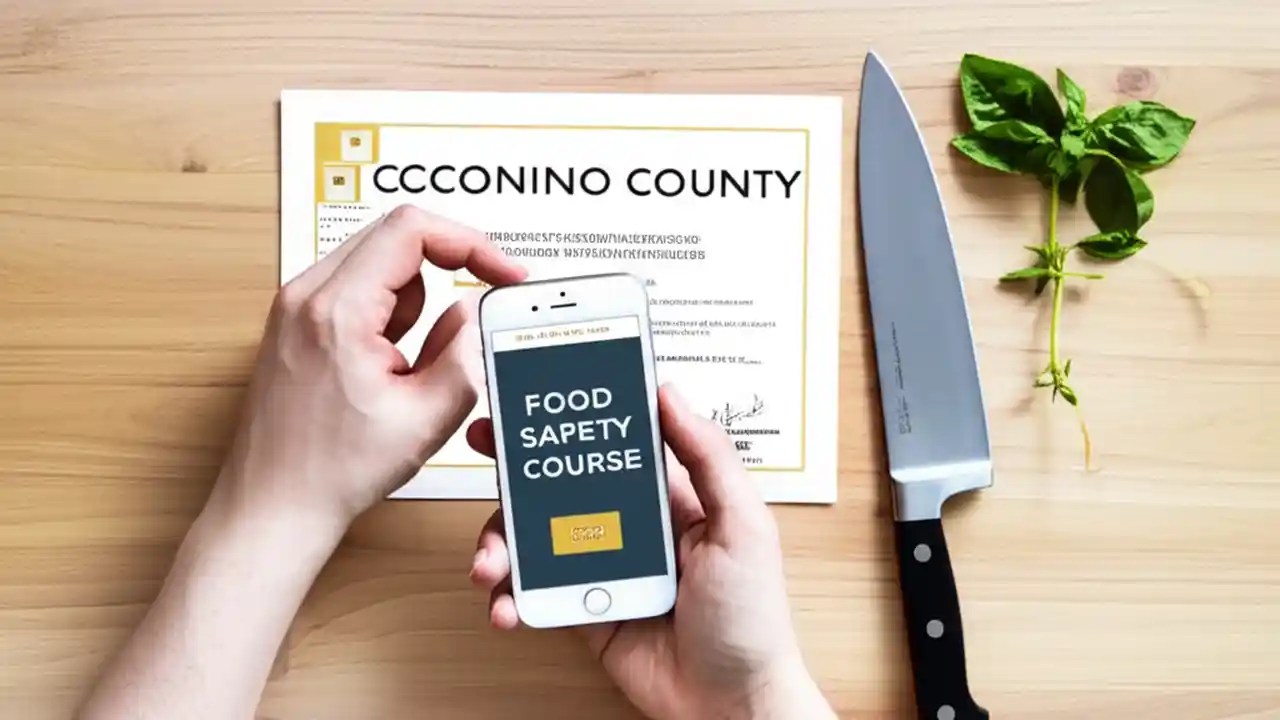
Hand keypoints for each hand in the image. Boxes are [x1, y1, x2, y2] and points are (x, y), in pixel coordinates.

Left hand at [215, 204, 524, 537]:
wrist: (273, 506)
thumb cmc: (331, 472)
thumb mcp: (426, 416)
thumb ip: (465, 353)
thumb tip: (477, 310)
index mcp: (336, 310)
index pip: (411, 230)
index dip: (470, 242)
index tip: (501, 272)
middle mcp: (306, 296)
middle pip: (395, 237)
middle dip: (447, 269)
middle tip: (477, 307)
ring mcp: (295, 307)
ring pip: (378, 265)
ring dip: (413, 300)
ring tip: (407, 367)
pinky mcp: (296, 323)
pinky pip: (357, 292)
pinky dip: (387, 316)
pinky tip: (385, 369)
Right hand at [467, 386, 833, 719]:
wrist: (732, 706)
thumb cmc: (753, 619)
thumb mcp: (743, 526)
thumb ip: (708, 457)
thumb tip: (671, 395)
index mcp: (670, 497)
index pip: (615, 443)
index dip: (576, 419)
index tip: (538, 396)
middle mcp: (631, 526)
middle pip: (562, 483)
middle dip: (520, 468)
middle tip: (488, 448)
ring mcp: (603, 568)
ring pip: (536, 537)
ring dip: (503, 541)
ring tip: (491, 562)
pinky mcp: (582, 610)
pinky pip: (535, 591)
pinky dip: (510, 596)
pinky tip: (506, 605)